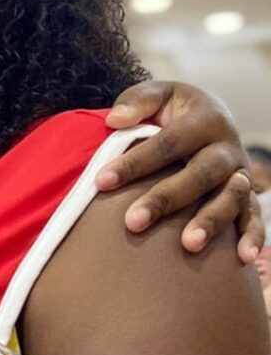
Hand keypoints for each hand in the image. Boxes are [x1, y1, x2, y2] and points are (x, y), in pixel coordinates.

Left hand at [96, 80, 261, 261]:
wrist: (210, 119)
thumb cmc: (171, 112)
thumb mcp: (157, 97)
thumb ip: (137, 102)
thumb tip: (114, 120)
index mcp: (204, 119)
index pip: (166, 143)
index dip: (134, 163)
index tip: (100, 182)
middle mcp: (226, 147)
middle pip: (197, 175)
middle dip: (165, 199)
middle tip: (132, 222)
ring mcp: (239, 174)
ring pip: (229, 198)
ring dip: (210, 221)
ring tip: (188, 245)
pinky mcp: (247, 195)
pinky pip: (254, 216)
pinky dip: (253, 236)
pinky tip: (243, 258)